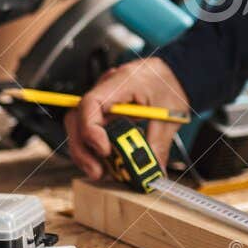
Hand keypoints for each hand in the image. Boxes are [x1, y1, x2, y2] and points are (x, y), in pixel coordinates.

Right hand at [62, 57, 191, 180]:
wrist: (170, 74)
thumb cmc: (167, 85)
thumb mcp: (170, 113)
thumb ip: (160, 141)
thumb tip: (154, 169)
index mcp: (122, 82)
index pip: (91, 103)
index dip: (90, 129)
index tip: (104, 150)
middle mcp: (104, 91)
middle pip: (77, 118)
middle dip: (83, 149)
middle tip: (98, 172)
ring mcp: (101, 102)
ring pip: (78, 128)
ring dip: (86, 154)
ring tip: (102, 173)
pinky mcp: (103, 114)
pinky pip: (89, 133)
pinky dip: (93, 151)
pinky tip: (105, 165)